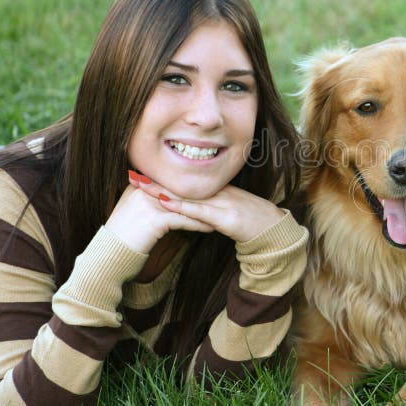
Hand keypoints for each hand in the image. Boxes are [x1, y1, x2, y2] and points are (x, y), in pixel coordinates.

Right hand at [105, 171, 215, 253]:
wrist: (109, 254)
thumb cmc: (123, 236)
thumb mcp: (133, 211)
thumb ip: (147, 199)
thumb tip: (166, 196)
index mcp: (139, 187)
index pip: (169, 184)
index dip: (187, 190)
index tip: (205, 193)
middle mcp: (144, 191)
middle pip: (178, 193)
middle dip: (199, 199)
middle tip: (219, 201)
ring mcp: (149, 204)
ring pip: (184, 206)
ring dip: (203, 212)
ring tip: (219, 215)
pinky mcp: (155, 219)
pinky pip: (183, 220)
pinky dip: (198, 224)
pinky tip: (210, 228)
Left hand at [131, 173, 286, 242]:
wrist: (274, 231)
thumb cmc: (252, 224)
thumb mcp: (229, 214)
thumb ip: (211, 212)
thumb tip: (193, 213)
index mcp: (218, 191)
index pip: (186, 182)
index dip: (164, 178)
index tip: (142, 175)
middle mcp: (217, 193)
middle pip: (182, 185)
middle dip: (156, 181)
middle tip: (131, 175)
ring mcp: (222, 203)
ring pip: (187, 195)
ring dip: (162, 190)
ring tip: (140, 186)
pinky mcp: (225, 217)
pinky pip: (201, 211)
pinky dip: (182, 207)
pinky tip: (166, 204)